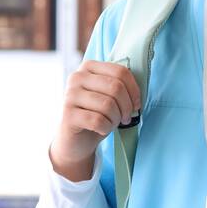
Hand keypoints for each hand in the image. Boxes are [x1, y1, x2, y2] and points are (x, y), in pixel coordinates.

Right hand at [49, 60, 140, 181]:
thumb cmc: (97, 115)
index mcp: (89, 67)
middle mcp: (77, 77)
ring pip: (107, 105)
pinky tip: (102, 129)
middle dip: (126, 107)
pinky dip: (106, 128)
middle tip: (126, 118)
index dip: (134, 90)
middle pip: (115, 87)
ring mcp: (70, 95)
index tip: (136, 105)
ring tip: (112, 123)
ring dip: (116, 119)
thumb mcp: (109, 96)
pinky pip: (97, 120)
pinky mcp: (68, 114)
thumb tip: (138, 91)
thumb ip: (120, 86)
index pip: (120, 71)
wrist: (76, 139)